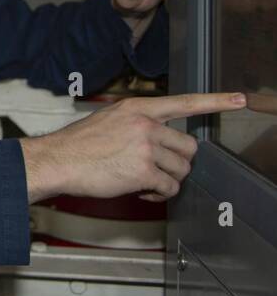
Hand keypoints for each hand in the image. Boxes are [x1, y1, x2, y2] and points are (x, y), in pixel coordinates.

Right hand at [20, 92, 247, 203]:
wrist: (56, 160)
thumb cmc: (77, 144)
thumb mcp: (108, 120)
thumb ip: (136, 124)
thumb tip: (158, 140)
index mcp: (137, 108)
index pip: (185, 102)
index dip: (217, 101)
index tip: (240, 99)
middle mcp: (144, 124)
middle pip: (188, 146)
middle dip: (177, 162)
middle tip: (158, 169)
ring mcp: (145, 147)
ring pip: (181, 169)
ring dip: (167, 180)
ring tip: (145, 181)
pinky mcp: (142, 171)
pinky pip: (169, 188)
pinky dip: (159, 195)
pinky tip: (142, 192)